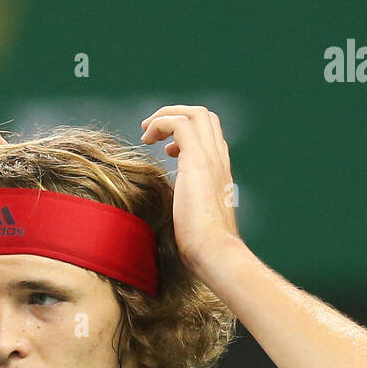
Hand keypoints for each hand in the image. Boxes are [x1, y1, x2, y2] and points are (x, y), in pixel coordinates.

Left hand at [140, 105, 239, 274]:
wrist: (215, 253)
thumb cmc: (203, 248)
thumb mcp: (195, 221)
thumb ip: (187, 208)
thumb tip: (169, 215)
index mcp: (220, 173)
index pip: (209, 137)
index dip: (187, 136)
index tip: (166, 151)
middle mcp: (219, 160)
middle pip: (204, 117)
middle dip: (175, 115)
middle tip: (151, 132)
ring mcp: (210, 158)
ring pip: (194, 114)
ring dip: (165, 116)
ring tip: (146, 132)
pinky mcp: (197, 161)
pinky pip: (178, 124)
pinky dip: (160, 124)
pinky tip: (146, 140)